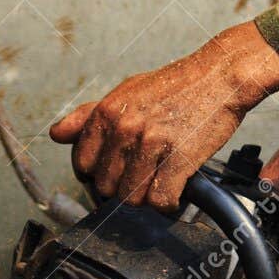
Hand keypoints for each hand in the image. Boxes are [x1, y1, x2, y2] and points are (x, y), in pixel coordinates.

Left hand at [49, 22, 278, 209]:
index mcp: (107, 113)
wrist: (222, 75)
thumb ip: (88, 116)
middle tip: (142, 176)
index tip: (114, 170)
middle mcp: (125, 128)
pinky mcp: (178, 159)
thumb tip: (57, 134)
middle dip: (122, 187)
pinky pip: (160, 200)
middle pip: (106, 187)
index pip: (82, 165)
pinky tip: (175, 192)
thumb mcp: (126, 91)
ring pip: (131, 198)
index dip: (97, 172)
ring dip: (146, 197)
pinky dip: (169, 204)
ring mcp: (151, 144)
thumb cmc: (176, 85)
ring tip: (159, 182)